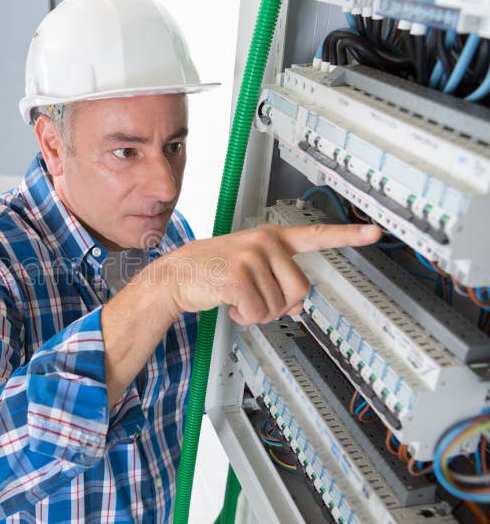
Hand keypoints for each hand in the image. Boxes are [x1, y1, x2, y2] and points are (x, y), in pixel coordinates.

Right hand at [153, 223, 381, 325]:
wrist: (177, 275)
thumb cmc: (214, 272)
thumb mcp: (252, 272)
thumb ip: (280, 283)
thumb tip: (299, 305)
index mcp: (272, 238)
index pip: (316, 235)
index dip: (348, 236)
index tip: (374, 232)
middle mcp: (265, 243)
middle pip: (301, 289)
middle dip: (279, 305)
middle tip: (254, 299)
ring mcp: (251, 257)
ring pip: (278, 305)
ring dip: (257, 313)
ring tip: (236, 298)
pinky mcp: (237, 276)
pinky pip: (257, 312)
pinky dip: (243, 317)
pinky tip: (229, 304)